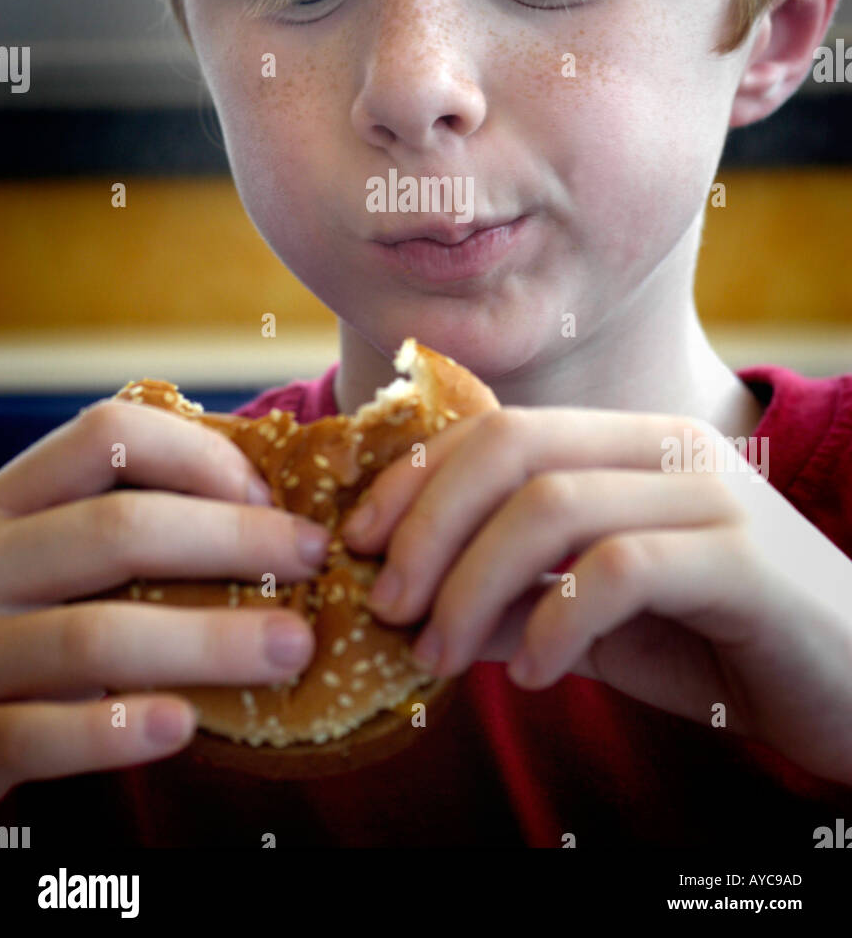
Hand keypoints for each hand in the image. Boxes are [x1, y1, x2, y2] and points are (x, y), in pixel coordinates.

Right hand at [0, 398, 330, 816]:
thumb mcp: (50, 559)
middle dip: (231, 540)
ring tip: (291, 647)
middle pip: (114, 529)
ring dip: (206, 641)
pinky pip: (38, 736)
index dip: (199, 455)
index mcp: (9, 503)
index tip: (270, 496)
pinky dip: (115, 732)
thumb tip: (276, 519)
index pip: (105, 436)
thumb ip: (121, 532)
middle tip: (313, 560)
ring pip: (90, 638)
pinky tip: (183, 725)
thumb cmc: (20, 629)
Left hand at [342, 407, 851, 783]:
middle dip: (427, 523)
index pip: (497, 427)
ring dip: (472, 582)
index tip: (357, 541)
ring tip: (438, 653)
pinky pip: (620, 569)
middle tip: (384, 602)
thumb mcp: (592, 622)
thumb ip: (511, 601)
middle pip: (512, 447)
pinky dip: (554, 620)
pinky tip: (531, 673)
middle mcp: (667, 448)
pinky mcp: (742, 562)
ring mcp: (709, 498)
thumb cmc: (716, 642)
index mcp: (629, 443)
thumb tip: (412, 606)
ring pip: (553, 504)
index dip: (415, 478)